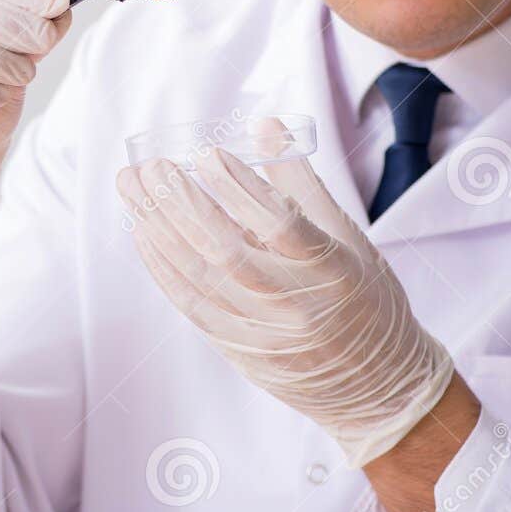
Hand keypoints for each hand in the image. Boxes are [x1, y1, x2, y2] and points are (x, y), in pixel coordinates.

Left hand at [115, 137, 453, 468]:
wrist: (377, 387)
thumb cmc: (365, 300)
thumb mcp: (349, 236)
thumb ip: (301, 182)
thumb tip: (265, 124)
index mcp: (332, 269)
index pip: (279, 223)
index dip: (240, 186)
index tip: (207, 153)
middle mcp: (295, 304)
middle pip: (226, 250)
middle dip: (180, 203)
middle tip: (152, 166)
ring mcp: (264, 333)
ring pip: (199, 275)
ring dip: (157, 227)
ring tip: (132, 188)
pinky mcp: (240, 351)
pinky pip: (190, 304)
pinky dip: (162, 265)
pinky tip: (142, 232)